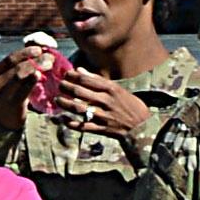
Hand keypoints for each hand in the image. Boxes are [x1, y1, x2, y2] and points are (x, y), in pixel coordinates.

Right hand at [0, 59, 46, 158]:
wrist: (2, 122)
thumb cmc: (8, 98)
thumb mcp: (7, 81)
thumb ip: (17, 69)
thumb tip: (37, 52)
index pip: (10, 59)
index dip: (26, 52)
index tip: (39, 49)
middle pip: (16, 67)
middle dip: (35, 60)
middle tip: (49, 58)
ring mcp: (2, 95)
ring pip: (20, 76)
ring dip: (37, 68)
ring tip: (49, 64)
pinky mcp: (12, 104)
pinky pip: (24, 89)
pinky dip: (33, 81)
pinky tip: (41, 76)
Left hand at [46, 63, 163, 146]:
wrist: (142, 126)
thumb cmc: (129, 105)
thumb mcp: (117, 89)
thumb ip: (98, 80)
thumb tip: (79, 70)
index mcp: (110, 89)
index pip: (86, 79)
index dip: (73, 76)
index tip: (66, 74)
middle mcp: (106, 101)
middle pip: (80, 92)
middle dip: (66, 87)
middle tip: (60, 86)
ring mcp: (103, 116)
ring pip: (79, 108)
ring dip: (65, 104)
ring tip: (57, 100)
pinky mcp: (102, 129)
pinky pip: (83, 126)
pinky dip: (72, 123)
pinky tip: (63, 119)